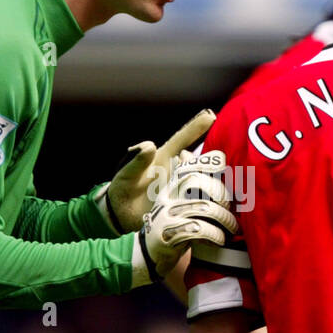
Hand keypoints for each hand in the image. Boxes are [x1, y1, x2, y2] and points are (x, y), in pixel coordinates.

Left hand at [99, 109, 215, 232]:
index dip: (195, 128)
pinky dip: (201, 200)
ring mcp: (181, 187)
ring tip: (193, 185)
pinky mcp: (181, 205)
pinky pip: (197, 200)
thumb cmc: (124, 188)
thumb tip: (150, 146)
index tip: (211, 116)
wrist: (120, 215)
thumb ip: (137, 160)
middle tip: (198, 162)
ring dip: (203, 179)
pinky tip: (204, 203)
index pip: (182, 140)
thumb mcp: (127, 173)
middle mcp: (176, 171)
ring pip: (202, 178)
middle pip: (198, 159)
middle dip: (203, 158)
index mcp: (164, 158)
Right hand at [138, 150, 237, 281]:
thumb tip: (186, 153)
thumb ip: (182, 180)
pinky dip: (214, 234)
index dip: (206, 162)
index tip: (222, 164)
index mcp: (170, 189)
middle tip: (229, 207)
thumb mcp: (174, 202)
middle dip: (220, 192)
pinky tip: (220, 240)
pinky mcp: (169, 236)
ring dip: (224, 218)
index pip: (187, 167)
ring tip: (232, 227)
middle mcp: (167, 199)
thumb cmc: (169, 226)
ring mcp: (167, 217)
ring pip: (203, 207)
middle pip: (196, 182)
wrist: (147, 256)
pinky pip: (198, 230)